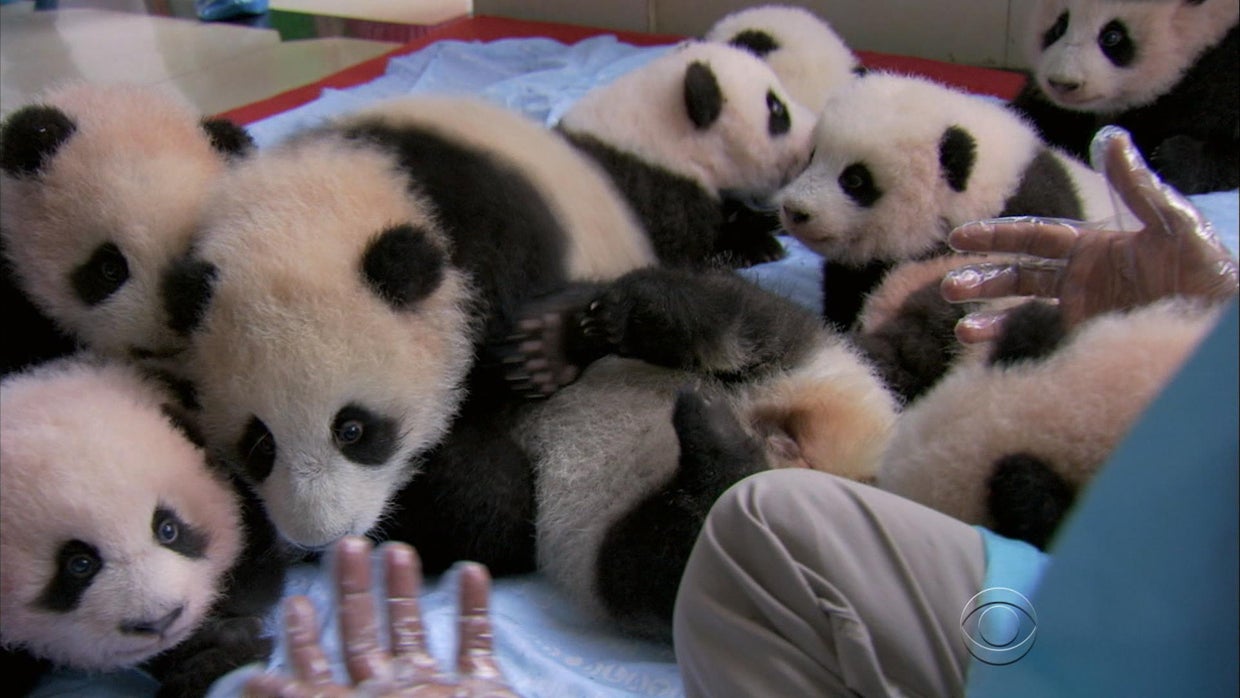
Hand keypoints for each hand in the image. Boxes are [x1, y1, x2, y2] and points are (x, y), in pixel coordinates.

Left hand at [243, 537, 518, 697]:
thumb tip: (252, 684)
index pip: (317, 676)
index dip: (303, 641)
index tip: (295, 599)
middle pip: (364, 640)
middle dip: (353, 594)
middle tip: (346, 546)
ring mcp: (438, 695)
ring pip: (416, 635)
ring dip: (406, 594)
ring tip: (398, 550)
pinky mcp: (482, 691)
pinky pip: (476, 644)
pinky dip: (473, 609)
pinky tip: (470, 571)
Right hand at [941, 126, 1238, 342]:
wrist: (1218, 326)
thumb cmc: (1207, 272)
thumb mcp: (1175, 224)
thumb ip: (1137, 186)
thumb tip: (1109, 137)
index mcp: (1094, 246)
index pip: (1033, 236)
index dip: (996, 235)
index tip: (960, 237)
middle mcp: (1080, 278)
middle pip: (1018, 275)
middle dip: (982, 280)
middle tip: (951, 287)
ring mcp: (1082, 313)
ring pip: (1022, 312)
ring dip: (990, 317)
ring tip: (963, 330)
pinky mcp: (1087, 343)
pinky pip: (1042, 342)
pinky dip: (1014, 348)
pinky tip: (991, 354)